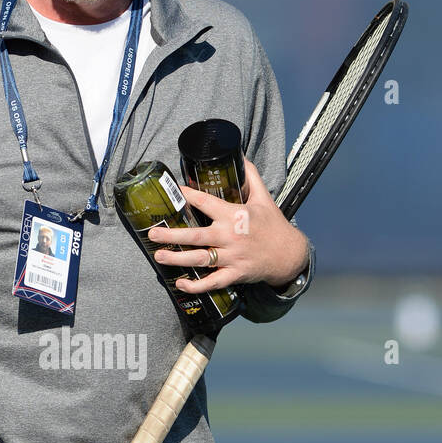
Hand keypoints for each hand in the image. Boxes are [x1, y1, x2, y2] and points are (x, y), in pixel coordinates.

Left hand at [147, 158, 308, 292]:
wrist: (289, 254)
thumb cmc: (273, 224)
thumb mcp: (264, 197)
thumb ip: (251, 177)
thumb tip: (241, 156)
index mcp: (236, 215)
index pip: (207, 203)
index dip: (189, 196)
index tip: (175, 190)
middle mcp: (231, 237)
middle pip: (197, 236)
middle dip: (172, 235)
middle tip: (152, 234)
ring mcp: (232, 257)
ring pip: (200, 259)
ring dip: (178, 259)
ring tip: (158, 256)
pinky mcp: (235, 274)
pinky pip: (213, 282)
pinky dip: (197, 286)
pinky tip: (180, 284)